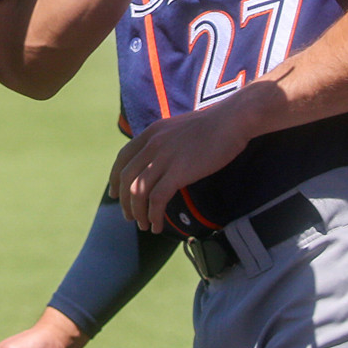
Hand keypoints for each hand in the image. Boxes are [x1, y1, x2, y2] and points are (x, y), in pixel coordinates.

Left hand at [111, 100, 253, 232]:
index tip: (115, 195)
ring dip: (138, 213)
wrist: (232, 120)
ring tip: (145, 226)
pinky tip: (157, 226)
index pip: (122, 158)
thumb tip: (161, 161)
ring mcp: (164, 157)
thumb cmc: (214, 125)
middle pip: (126, 178)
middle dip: (124, 202)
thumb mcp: (179, 129)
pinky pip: (157, 199)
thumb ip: (166, 142)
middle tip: (129, 217)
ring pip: (138, 191)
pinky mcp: (179, 172)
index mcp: (151, 132)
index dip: (115, 179)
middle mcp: (152, 144)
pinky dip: (154, 216)